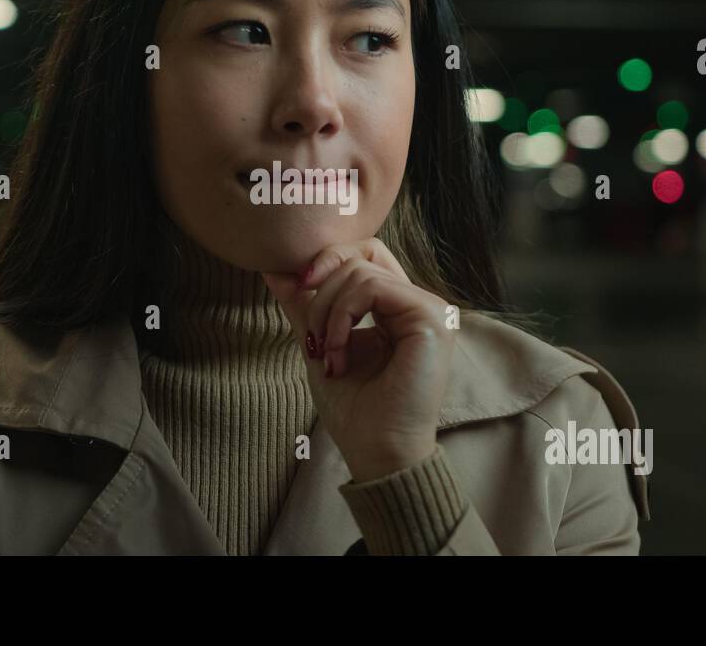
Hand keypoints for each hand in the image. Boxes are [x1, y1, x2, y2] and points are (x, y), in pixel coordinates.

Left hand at [261, 238, 454, 482]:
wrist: (378, 453)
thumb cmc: (356, 411)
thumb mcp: (321, 345)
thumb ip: (304, 305)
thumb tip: (275, 269)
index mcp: (399, 309)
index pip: (364, 255)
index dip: (327, 261)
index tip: (295, 288)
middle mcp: (419, 304)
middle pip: (362, 253)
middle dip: (320, 288)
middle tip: (312, 336)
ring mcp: (430, 308)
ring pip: (360, 270)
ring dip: (327, 311)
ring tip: (326, 354)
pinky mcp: (430, 317)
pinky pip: (371, 287)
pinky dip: (342, 315)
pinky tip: (337, 352)